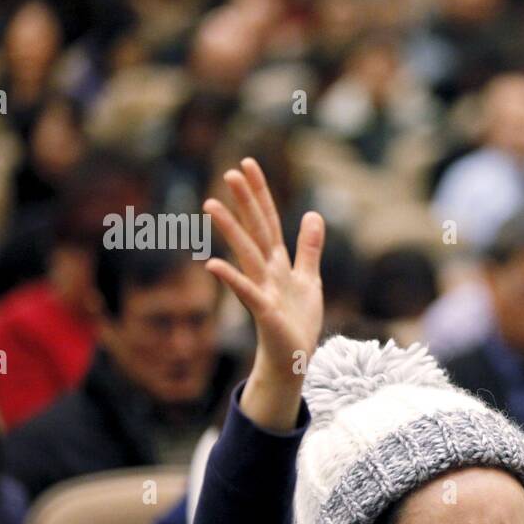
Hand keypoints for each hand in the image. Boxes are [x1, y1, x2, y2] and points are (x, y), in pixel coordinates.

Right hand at [204, 157, 324, 429]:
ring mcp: (262, 289)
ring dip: (230, 230)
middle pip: (255, 230)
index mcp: (278, 262)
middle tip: (229, 172)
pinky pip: (245, 291)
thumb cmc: (297, 321)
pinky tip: (211, 264)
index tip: (247, 164)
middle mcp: (266, 271)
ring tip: (210, 205)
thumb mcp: (310, 279)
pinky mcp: (263, 311)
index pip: (268, 220)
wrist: (293, 358)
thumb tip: (313, 213)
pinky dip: (230, 278)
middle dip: (245, 203)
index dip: (260, 193)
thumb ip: (309, 248)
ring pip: (245, 254)